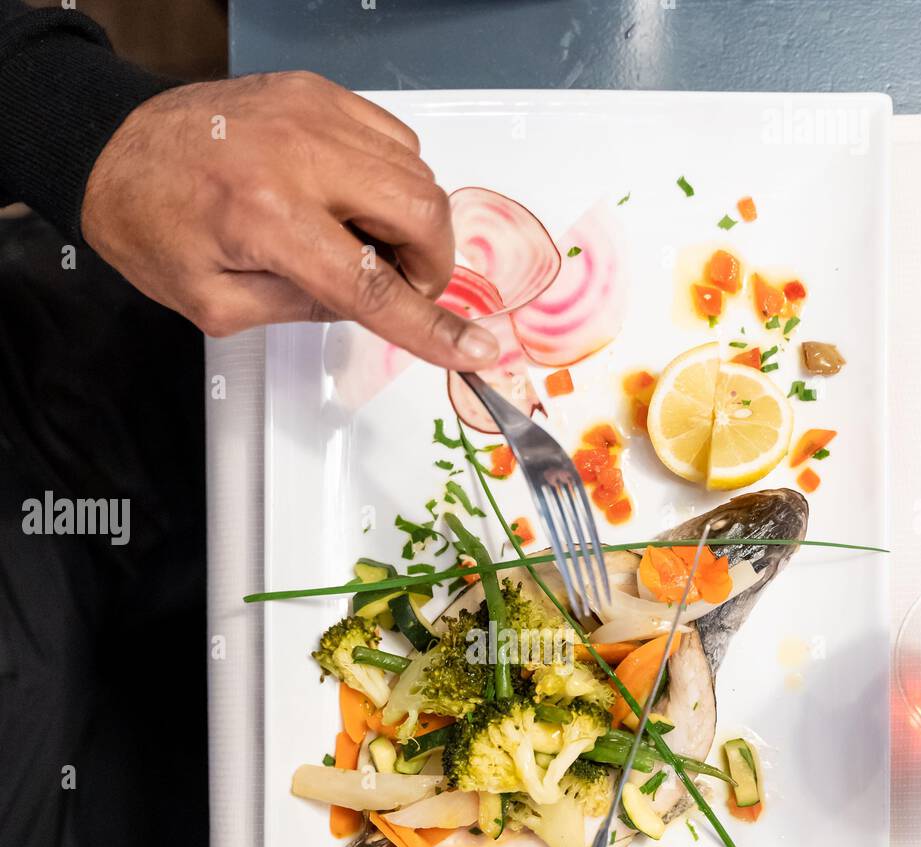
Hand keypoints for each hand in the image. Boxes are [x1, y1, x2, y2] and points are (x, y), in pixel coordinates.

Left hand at [80, 71, 498, 365]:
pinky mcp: (316, 92)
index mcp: (267, 219)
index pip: (375, 285)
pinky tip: (355, 199)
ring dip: (413, 223)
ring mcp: (312, 112)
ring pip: (417, 173)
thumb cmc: (155, 227)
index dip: (432, 327)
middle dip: (431, 265)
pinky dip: (393, 179)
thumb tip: (374, 302)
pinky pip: (393, 139)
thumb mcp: (219, 306)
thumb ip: (304, 309)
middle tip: (401, 285)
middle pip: (420, 214)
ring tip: (365, 241)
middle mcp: (298, 155)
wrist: (113, 148)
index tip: (475, 349)